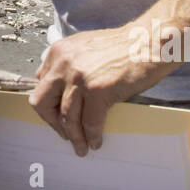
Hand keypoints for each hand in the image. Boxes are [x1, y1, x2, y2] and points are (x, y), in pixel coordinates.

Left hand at [29, 27, 174, 156]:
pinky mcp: (98, 91)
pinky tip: (96, 141)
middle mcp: (63, 64)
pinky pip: (90, 123)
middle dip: (52, 122)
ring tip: (81, 147)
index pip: (40, 85)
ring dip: (73, 137)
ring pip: (66, 117)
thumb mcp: (84, 48)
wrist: (148, 42)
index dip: (48, 104)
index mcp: (58, 52)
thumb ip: (68, 64)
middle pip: (42, 102)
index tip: (56, 116)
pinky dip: (92, 136)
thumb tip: (61, 91)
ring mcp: (79, 78)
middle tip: (63, 133)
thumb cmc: (122, 47)